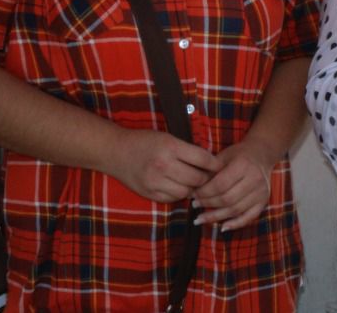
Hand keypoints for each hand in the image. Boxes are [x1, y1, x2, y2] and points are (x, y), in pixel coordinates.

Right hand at [105, 129, 221, 202]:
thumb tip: (210, 162)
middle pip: (197, 178)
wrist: (116, 152)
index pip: (203, 159)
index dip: (215, 164)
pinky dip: (178, 194)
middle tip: (209, 176)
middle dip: (206, 178)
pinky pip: (172, 199)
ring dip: (192, 188)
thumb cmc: (145, 141)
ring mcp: (155, 182)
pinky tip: (178, 186)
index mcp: (171, 147)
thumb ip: (188, 150)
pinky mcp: (148, 193)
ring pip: (186, 192)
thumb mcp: (168, 138)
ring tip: (194, 182)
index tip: (220, 166)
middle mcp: (163, 165)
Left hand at [193, 140, 275, 231]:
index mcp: (243, 165)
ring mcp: (261, 191)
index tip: (193, 195)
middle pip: (227, 199)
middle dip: (207, 204)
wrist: (261, 154)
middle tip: (194, 205)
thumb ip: (210, 172)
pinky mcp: (264, 201)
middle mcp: (255, 179)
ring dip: (216, 217)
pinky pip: (249, 217)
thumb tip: (192, 191)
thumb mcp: (223, 156)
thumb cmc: (238, 155)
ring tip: (200, 218)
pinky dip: (235, 224)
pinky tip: (222, 227)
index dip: (204, 193)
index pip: (220, 185)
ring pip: (235, 210)